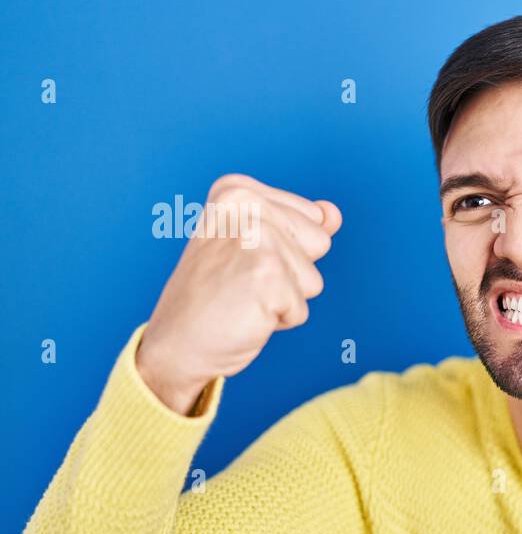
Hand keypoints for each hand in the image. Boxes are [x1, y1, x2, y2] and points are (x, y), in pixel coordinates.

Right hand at [135, 173, 341, 413]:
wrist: (175, 342)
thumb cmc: (215, 294)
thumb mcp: (255, 248)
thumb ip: (300, 225)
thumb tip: (333, 213)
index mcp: (238, 191)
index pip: (312, 219)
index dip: (286, 251)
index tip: (241, 261)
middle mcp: (244, 206)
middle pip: (319, 244)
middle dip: (291, 274)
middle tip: (242, 282)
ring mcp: (256, 241)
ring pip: (313, 279)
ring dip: (284, 298)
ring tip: (242, 297)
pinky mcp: (267, 278)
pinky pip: (302, 309)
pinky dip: (279, 321)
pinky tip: (243, 314)